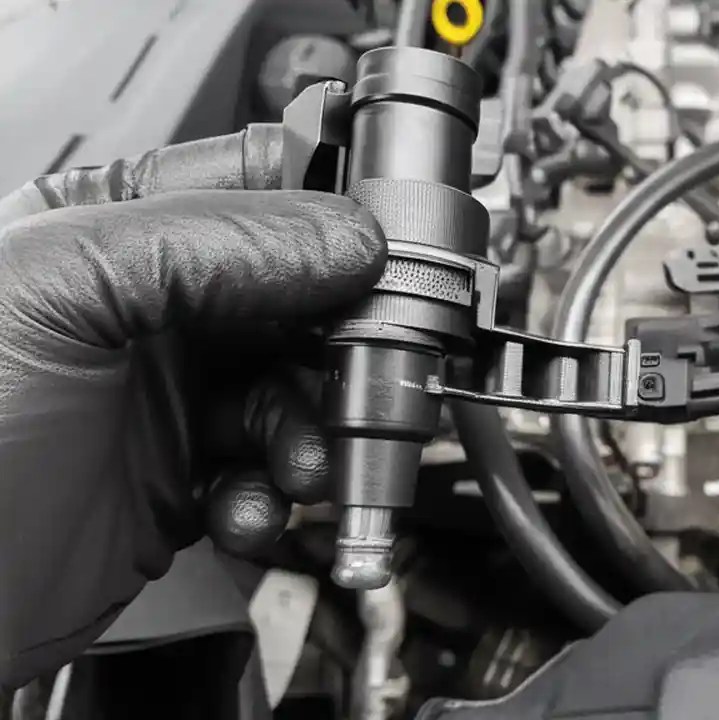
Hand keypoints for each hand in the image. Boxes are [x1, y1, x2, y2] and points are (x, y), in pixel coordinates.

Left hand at [0, 126, 385, 689]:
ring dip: (316, 432)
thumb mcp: (55, 294)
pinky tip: (246, 508)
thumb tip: (345, 235)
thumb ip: (207, 245)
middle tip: (364, 374)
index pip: (255, 182)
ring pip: (299, 392)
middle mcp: (146, 307)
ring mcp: (167, 395)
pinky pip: (269, 474)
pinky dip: (275, 497)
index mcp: (106, 229)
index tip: (389, 254)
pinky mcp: (179, 479)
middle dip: (343, 341)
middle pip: (301, 295)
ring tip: (300, 463)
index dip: (333, 210)